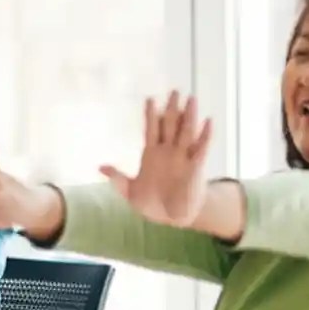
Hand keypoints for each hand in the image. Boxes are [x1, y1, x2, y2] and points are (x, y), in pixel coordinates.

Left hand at [100, 91, 212, 227]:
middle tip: (174, 91)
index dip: (151, 115)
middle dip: (172, 108)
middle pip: (170, 125)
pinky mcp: (196, 167)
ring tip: (191, 99)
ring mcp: (183, 158)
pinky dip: (205, 135)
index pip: (151, 129)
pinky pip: (202, 148)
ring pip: (186, 131)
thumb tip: (100, 167)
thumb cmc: (151, 204)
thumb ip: (117, 178)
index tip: (150, 98)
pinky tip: (208, 121)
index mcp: (152, 154)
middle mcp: (168, 152)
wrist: (171, 218)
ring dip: (189, 116)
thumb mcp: (130, 191)